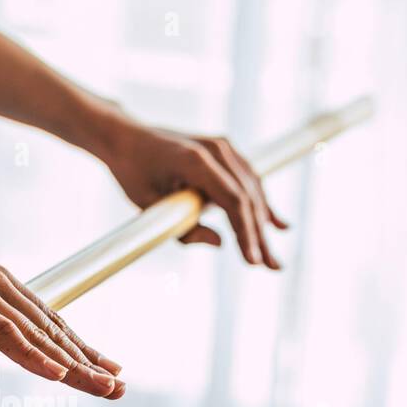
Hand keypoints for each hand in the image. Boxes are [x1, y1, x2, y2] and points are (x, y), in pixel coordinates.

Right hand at [0, 218, 123, 396]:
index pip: (48, 326)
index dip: (79, 350)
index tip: (109, 370)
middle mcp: (0, 286)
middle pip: (53, 331)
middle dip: (89, 361)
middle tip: (121, 388)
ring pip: (38, 335)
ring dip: (73, 364)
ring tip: (105, 387)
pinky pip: (5, 332)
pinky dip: (33, 354)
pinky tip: (57, 374)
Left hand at [96, 118, 288, 268]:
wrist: (127, 138)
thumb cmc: (133, 172)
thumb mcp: (148, 206)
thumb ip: (183, 227)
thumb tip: (219, 244)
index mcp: (197, 161)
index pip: (233, 200)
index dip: (246, 233)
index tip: (253, 261)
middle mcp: (217, 150)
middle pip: (248, 198)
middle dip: (260, 236)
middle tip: (273, 268)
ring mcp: (224, 148)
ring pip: (252, 191)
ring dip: (264, 225)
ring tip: (272, 259)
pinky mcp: (225, 153)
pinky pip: (248, 182)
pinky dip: (261, 205)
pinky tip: (279, 226)